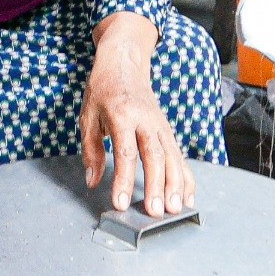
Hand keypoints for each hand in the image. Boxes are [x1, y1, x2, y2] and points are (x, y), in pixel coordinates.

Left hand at [80, 14, 195, 216]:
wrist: (124, 63)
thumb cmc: (103, 90)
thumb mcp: (87, 116)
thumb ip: (90, 150)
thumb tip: (92, 180)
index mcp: (122, 115)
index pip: (125, 153)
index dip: (123, 180)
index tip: (120, 203)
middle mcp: (145, 121)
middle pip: (155, 157)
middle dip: (156, 187)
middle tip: (156, 212)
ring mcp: (160, 125)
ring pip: (172, 157)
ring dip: (176, 185)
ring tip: (176, 209)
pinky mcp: (168, 130)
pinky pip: (179, 156)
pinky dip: (185, 177)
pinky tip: (187, 196)